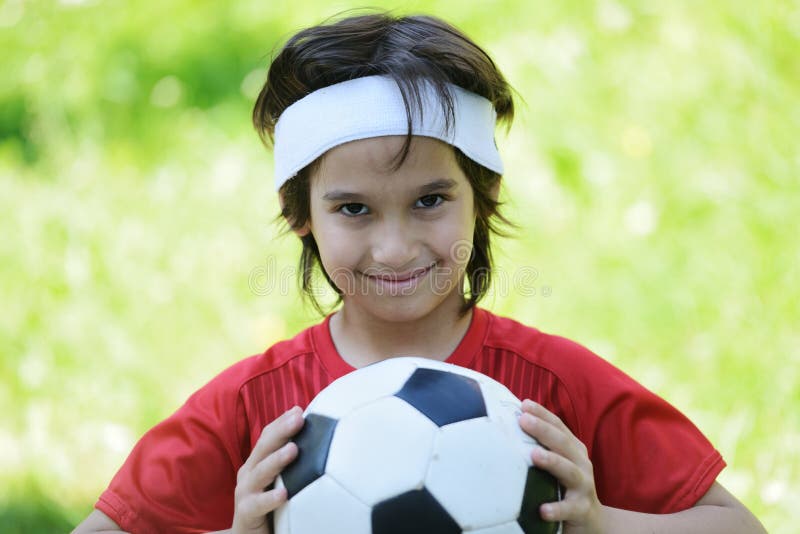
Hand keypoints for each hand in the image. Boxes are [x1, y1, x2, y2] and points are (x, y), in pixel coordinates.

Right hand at [231, 406, 303, 533]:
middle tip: (299, 418)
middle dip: (281, 431)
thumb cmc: (269, 507)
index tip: (300, 410)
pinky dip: (270, 499)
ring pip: (260, 472)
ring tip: (293, 449)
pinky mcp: (245, 513)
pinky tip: (284, 494)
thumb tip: (321, 443)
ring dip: (276, 460)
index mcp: (257, 462)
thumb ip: (293, 464)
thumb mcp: (282, 481)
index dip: (281, 422)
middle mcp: (248, 473)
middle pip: (264, 446)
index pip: (268, 436)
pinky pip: (257, 505)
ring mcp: (245, 492)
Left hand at [518, 399, 602, 533]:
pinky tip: (542, 510)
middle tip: (523, 420)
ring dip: (552, 461)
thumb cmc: (564, 486)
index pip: (558, 426)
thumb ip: (539, 447)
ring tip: (534, 455)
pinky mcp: (582, 509)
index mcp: (573, 449)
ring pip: (569, 471)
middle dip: (543, 430)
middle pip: (563, 443)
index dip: (543, 414)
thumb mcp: (557, 464)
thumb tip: (508, 429)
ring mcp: (583, 485)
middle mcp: (581, 463)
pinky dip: (557, 509)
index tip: (524, 404)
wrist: (590, 520)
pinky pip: (569, 509)